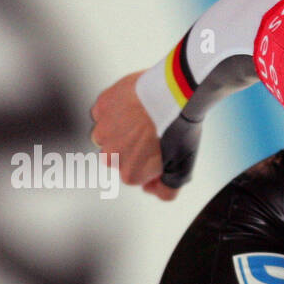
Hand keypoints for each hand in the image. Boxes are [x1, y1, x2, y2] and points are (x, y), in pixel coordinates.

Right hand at [89, 71, 175, 199]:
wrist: (175, 94)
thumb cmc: (180, 130)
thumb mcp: (182, 169)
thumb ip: (166, 189)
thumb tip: (150, 190)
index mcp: (129, 174)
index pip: (135, 173)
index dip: (149, 161)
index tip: (160, 149)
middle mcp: (110, 156)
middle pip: (120, 155)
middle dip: (133, 147)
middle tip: (153, 132)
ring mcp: (103, 130)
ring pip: (109, 133)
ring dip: (121, 128)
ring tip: (144, 118)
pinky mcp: (101, 106)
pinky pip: (105, 112)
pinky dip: (116, 109)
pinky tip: (135, 105)